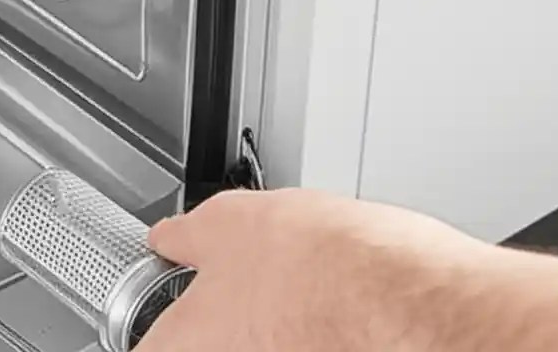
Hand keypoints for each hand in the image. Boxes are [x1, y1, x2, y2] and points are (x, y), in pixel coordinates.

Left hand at [135, 188, 557, 351]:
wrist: (413, 301)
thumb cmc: (332, 268)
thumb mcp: (235, 219)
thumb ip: (191, 235)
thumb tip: (174, 236)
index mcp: (183, 344)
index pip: (144, 346)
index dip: (159, 321)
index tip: (167, 304)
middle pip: (204, 348)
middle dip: (226, 323)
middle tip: (252, 290)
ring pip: (261, 347)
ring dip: (273, 329)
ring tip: (304, 300)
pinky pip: (308, 346)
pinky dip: (318, 335)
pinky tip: (336, 317)